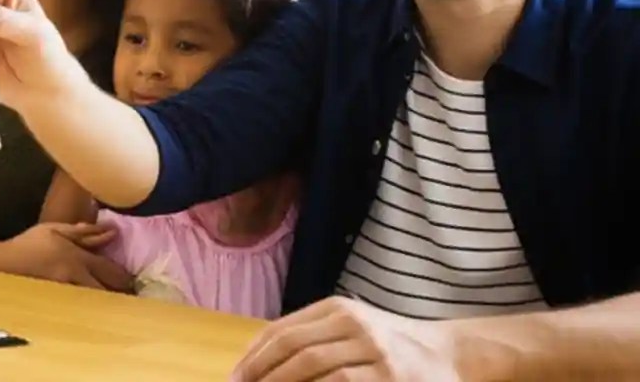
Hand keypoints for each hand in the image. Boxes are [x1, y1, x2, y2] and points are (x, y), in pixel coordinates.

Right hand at [0, 222, 133, 291]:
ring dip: (105, 300)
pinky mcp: (56, 298)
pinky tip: (93, 306)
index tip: (133, 281)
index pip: (106, 268)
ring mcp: (64, 289)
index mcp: (75, 257)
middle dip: (118, 292)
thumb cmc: (30, 242)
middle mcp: (73, 276)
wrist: (4, 262)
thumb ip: (84, 233)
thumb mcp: (56, 230)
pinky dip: (88, 303)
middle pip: (103, 288)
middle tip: (131, 295)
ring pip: (92, 298)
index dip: (122, 276)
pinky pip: (79, 302)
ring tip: (117, 303)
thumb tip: (111, 232)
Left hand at [232, 296, 465, 381]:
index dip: (253, 356)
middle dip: (261, 373)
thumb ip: (309, 338)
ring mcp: (373, 350)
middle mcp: (353, 324)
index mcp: (337, 308)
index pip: (281, 330)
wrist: (449, 355)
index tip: (235, 378)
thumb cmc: (388, 346)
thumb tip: (255, 363)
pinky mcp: (389, 377)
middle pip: (292, 347)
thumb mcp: (349, 330)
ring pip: (312, 367)